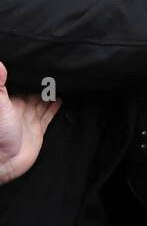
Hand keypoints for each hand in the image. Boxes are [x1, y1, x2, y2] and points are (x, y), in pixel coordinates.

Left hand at [0, 61, 60, 185]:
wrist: (3, 160)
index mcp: (9, 100)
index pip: (20, 84)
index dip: (28, 76)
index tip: (39, 65)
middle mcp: (19, 108)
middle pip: (33, 92)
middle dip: (42, 83)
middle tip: (55, 72)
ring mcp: (28, 119)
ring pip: (42, 103)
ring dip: (49, 94)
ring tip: (61, 83)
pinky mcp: (38, 130)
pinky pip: (48, 116)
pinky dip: (54, 108)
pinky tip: (60, 100)